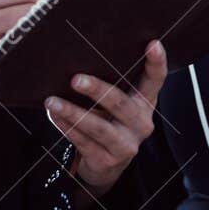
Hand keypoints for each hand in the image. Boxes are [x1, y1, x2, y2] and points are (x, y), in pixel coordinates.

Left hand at [44, 40, 166, 197]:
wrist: (108, 166)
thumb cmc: (111, 123)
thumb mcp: (119, 106)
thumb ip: (112, 87)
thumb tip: (81, 62)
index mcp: (146, 103)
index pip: (156, 80)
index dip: (157, 62)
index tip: (153, 44)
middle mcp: (141, 124)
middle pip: (120, 104)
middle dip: (97, 90)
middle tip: (76, 79)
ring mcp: (126, 145)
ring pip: (98, 126)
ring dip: (72, 112)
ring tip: (51, 101)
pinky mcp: (107, 160)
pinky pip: (83, 141)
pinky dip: (66, 127)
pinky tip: (54, 116)